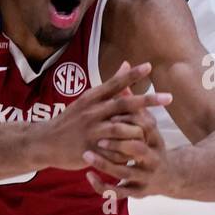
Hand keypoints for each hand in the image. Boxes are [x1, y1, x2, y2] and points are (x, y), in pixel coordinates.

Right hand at [37, 62, 170, 171]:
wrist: (46, 142)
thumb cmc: (71, 120)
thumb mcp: (87, 100)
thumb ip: (109, 86)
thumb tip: (126, 63)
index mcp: (91, 98)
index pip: (114, 83)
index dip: (131, 75)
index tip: (149, 66)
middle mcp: (92, 112)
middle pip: (123, 104)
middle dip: (147, 100)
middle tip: (168, 97)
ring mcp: (91, 131)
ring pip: (120, 128)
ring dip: (138, 128)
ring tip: (152, 128)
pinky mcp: (90, 149)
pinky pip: (113, 150)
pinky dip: (126, 150)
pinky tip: (137, 150)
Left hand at [84, 103, 173, 200]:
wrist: (170, 177)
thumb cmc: (151, 145)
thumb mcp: (148, 128)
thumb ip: (134, 106)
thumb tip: (124, 76)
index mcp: (155, 139)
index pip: (145, 126)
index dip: (128, 120)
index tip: (110, 115)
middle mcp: (153, 159)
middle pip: (137, 149)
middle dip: (117, 143)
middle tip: (97, 139)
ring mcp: (145, 177)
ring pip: (124, 173)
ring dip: (105, 164)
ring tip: (86, 154)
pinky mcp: (137, 193)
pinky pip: (118, 192)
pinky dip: (102, 185)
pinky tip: (88, 175)